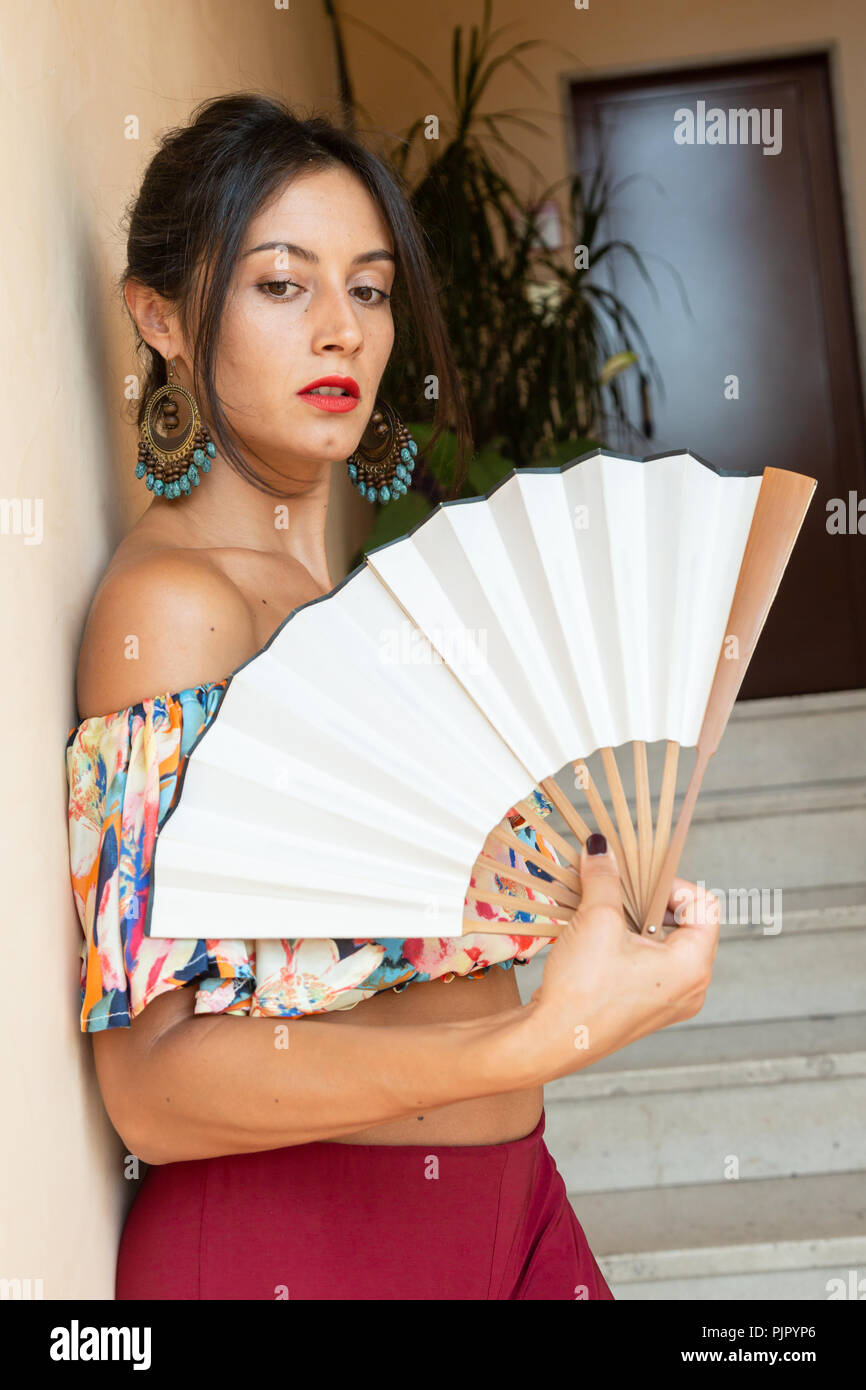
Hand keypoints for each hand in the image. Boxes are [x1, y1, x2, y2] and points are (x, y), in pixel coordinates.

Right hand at [524, 835, 720, 1081]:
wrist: (549, 1041)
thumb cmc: (582, 988)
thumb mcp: (596, 920)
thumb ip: (604, 877)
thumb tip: (600, 847)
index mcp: (694, 966)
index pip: (705, 906)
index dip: (672, 884)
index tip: (637, 879)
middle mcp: (692, 987)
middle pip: (687, 924)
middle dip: (652, 900)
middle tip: (620, 891)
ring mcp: (670, 1001)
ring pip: (666, 944)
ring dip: (638, 921)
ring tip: (606, 912)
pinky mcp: (646, 1008)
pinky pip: (651, 964)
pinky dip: (631, 944)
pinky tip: (599, 938)